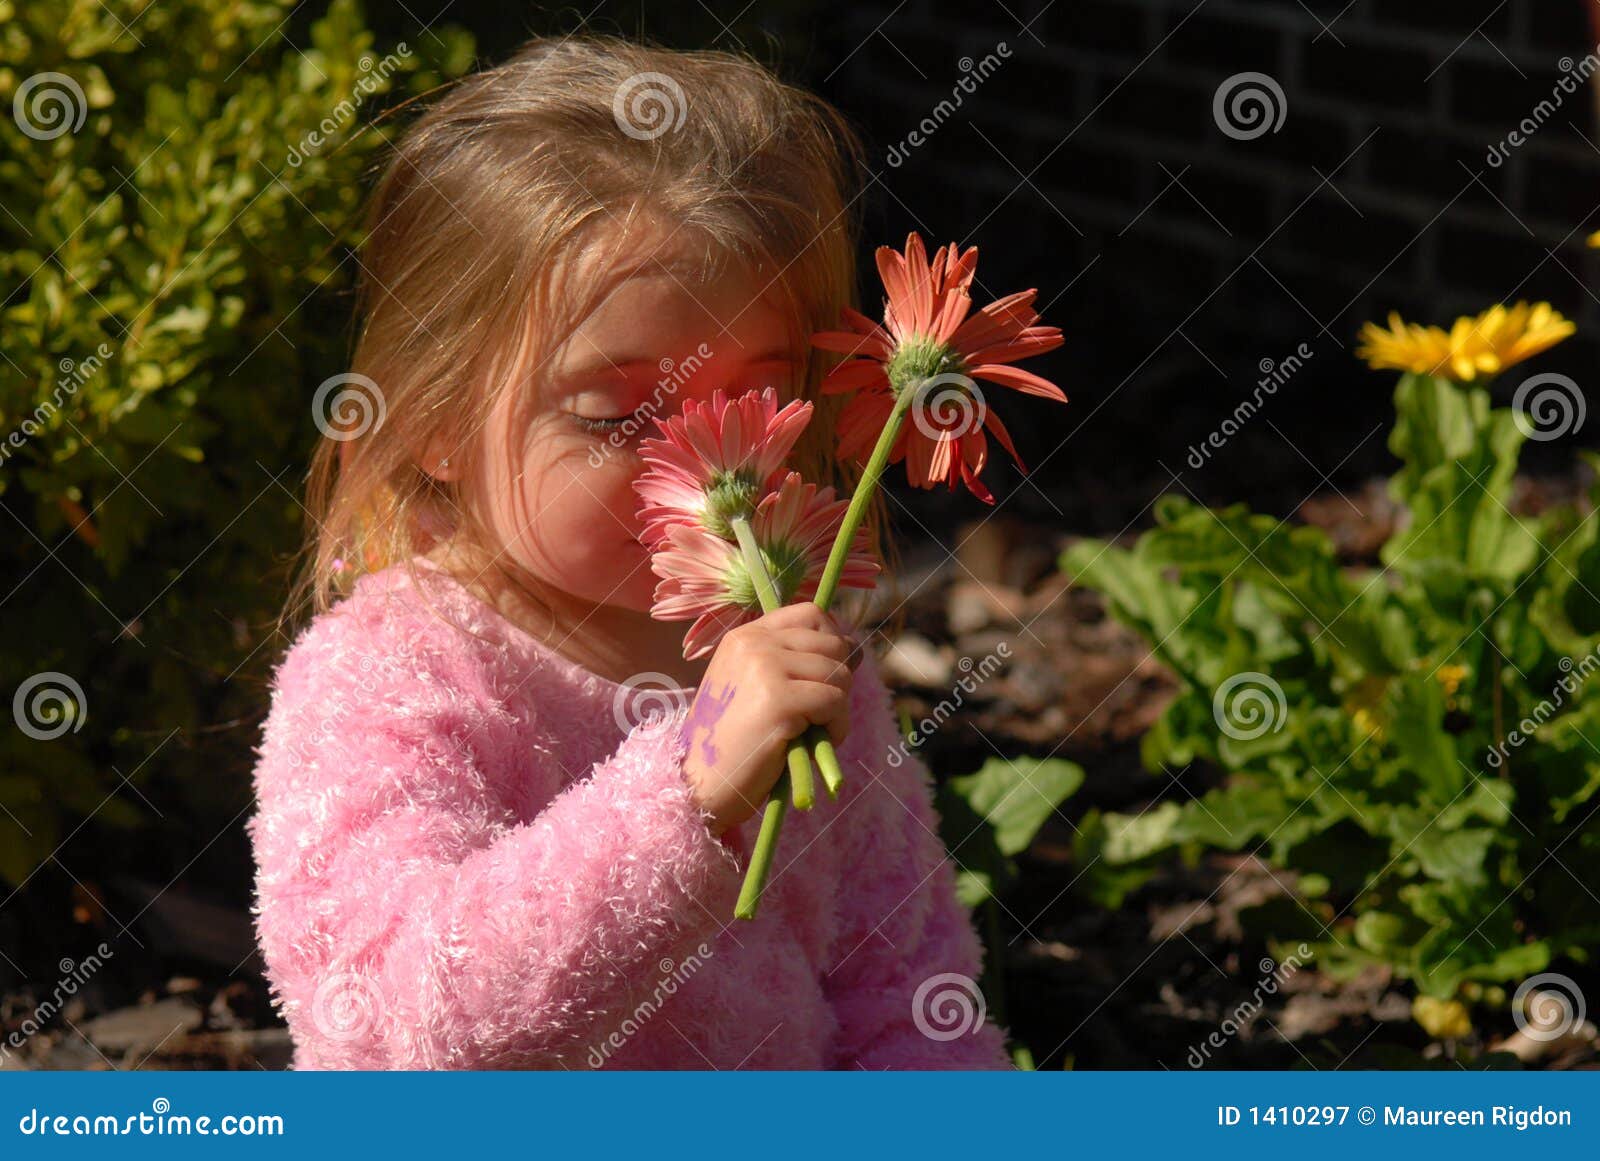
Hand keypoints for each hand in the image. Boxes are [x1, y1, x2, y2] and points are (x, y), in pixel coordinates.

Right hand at [678, 602, 855, 834]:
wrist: (699, 784)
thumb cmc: (732, 742)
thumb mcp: (759, 689)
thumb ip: (798, 664)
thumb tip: (856, 649)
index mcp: (745, 636)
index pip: (810, 613)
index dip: (832, 641)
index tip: (826, 675)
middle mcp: (753, 643)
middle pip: (832, 644)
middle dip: (838, 681)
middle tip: (817, 715)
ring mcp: (764, 668)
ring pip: (838, 674)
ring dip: (837, 709)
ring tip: (811, 732)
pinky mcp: (778, 700)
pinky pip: (834, 702)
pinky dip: (835, 728)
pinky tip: (810, 744)